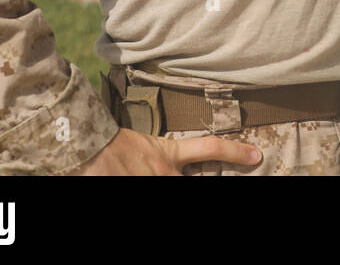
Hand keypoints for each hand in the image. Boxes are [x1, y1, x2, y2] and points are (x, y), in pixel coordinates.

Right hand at [66, 128, 261, 175]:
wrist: (83, 147)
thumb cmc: (113, 143)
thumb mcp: (148, 146)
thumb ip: (171, 157)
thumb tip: (180, 169)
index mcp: (168, 155)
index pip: (211, 148)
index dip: (236, 152)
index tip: (256, 155)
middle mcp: (164, 171)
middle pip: (196, 182)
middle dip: (205, 179)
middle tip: (183, 171)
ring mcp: (150, 181)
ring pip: (174, 185)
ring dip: (162, 177)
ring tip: (147, 171)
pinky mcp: (131, 189)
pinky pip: (152, 196)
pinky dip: (145, 180)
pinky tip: (136, 176)